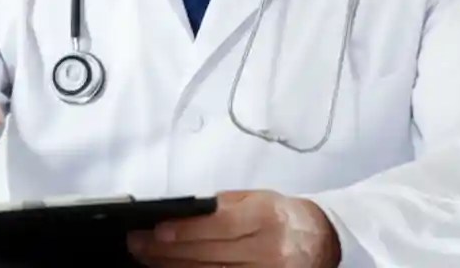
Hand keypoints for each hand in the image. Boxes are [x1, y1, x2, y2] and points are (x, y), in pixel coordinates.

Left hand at [126, 190, 341, 266]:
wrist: (323, 239)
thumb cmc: (281, 214)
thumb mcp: (256, 198)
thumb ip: (220, 207)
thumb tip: (177, 216)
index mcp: (266, 217)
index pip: (220, 226)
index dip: (186, 230)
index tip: (156, 230)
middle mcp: (269, 250)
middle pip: (210, 254)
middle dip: (167, 250)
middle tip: (137, 244)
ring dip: (173, 267)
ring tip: (146, 259)